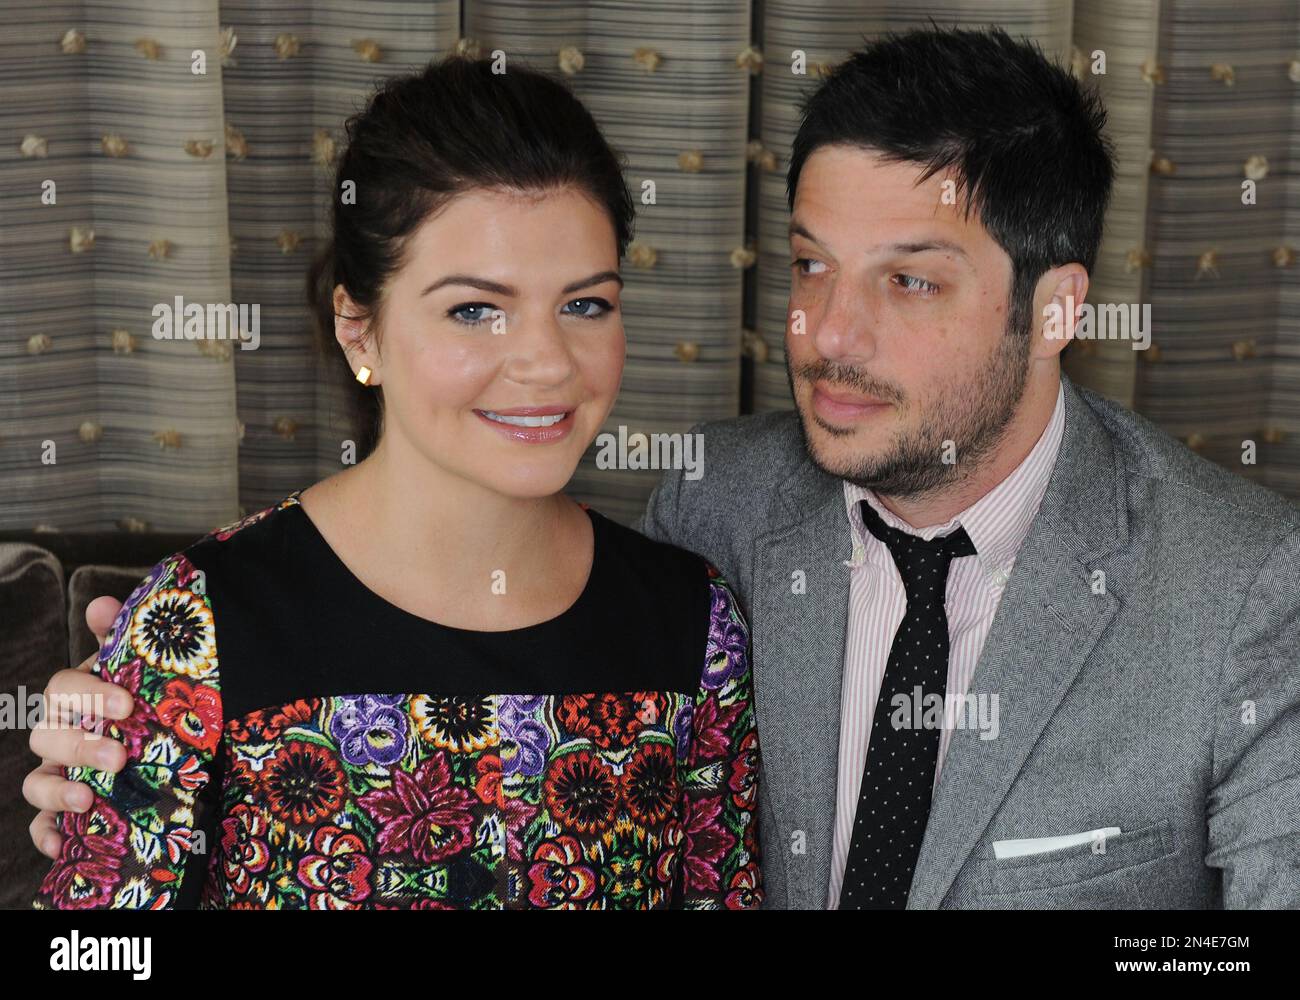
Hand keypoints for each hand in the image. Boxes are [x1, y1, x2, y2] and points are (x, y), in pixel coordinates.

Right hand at [25, 596, 132, 858]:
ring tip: (89, 798)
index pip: (62, 688)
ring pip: (36, 782)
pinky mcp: (65, 809)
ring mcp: (58, 772)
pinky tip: (63, 845)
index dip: (89, 694)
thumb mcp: (142, 667)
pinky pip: (42, 825)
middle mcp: (60, 733)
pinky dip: (47, 834)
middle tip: (120, 756)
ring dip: (57, 792)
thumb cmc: (147, 697)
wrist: (167, 737)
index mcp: (77, 696)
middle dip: (79, 746)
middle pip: (46, 736)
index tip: (128, 705)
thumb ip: (124, 635)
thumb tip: (101, 603)